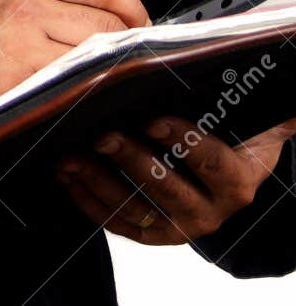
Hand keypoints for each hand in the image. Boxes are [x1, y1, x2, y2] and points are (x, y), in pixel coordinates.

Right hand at [0, 0, 147, 143]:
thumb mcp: (3, 0)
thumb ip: (52, 0)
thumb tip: (109, 16)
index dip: (132, 5)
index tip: (139, 23)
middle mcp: (30, 3)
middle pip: (109, 22)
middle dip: (128, 45)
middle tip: (130, 60)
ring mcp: (27, 41)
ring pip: (97, 55)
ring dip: (109, 70)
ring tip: (106, 79)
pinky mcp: (23, 76)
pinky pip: (74, 81)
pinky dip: (86, 89)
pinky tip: (82, 94)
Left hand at [54, 115, 295, 243]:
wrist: (228, 158)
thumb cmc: (219, 123)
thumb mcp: (224, 109)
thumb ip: (198, 97)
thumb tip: (152, 70)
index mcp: (237, 179)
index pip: (212, 161)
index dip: (182, 141)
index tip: (151, 121)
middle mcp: (212, 211)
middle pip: (168, 188)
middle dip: (131, 160)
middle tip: (102, 137)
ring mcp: (183, 227)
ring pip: (137, 209)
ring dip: (99, 182)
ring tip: (70, 159)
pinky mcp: (155, 234)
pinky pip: (120, 225)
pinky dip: (91, 202)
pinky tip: (69, 179)